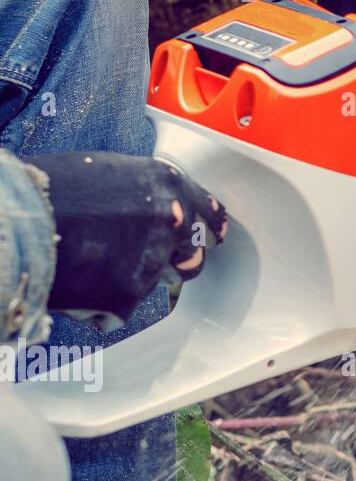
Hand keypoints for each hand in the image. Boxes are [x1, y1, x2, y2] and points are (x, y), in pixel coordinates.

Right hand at [24, 152, 227, 327]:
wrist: (16, 215)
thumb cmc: (50, 187)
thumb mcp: (109, 171)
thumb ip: (143, 192)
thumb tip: (153, 207)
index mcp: (167, 183)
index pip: (208, 213)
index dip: (207, 229)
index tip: (211, 238)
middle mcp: (171, 218)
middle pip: (193, 254)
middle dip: (173, 262)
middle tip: (140, 263)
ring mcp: (153, 257)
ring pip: (157, 283)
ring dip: (134, 282)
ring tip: (96, 270)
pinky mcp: (129, 293)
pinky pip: (121, 308)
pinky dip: (100, 304)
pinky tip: (74, 285)